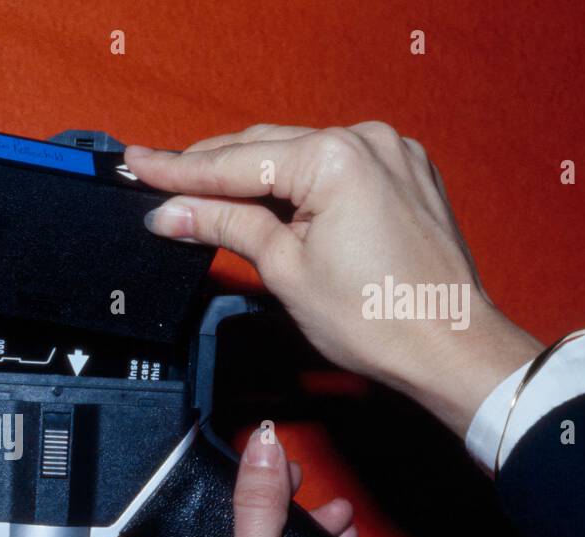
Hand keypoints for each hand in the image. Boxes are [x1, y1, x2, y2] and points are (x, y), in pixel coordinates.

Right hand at [125, 123, 541, 435]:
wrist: (447, 347)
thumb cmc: (378, 321)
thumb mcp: (284, 270)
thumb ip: (225, 226)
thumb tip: (171, 213)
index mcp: (336, 157)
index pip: (235, 162)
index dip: (178, 170)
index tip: (137, 166)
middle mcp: (367, 141)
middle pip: (264, 149)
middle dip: (209, 169)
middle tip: (154, 179)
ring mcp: (390, 154)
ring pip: (296, 156)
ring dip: (249, 176)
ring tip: (196, 191)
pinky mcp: (402, 174)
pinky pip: (331, 168)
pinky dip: (294, 183)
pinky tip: (261, 198)